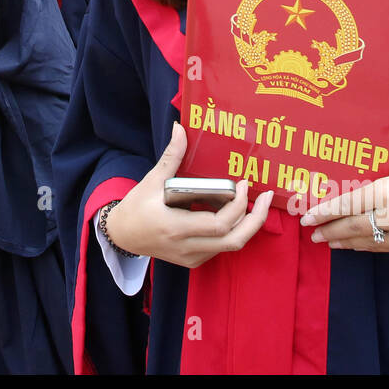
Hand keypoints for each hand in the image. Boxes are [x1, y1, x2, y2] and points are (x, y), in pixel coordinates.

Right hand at [103, 122, 272, 268]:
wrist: (123, 235)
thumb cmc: (136, 207)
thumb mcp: (152, 180)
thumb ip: (171, 157)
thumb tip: (180, 128)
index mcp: (175, 228)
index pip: (219, 224)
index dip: (238, 205)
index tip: (244, 183)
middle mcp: (186, 247)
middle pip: (233, 240)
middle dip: (255, 219)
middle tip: (265, 198)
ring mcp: (191, 257)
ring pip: (231, 246)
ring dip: (247, 225)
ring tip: (256, 203)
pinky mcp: (194, 261)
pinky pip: (222, 247)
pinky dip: (234, 230)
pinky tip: (237, 213)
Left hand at [302, 147, 388, 254]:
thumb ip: (378, 188)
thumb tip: (353, 197)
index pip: (347, 205)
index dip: (324, 213)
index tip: (306, 217)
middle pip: (353, 228)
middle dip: (329, 231)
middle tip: (312, 232)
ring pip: (370, 242)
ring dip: (346, 242)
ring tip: (329, 240)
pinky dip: (370, 245)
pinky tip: (358, 244)